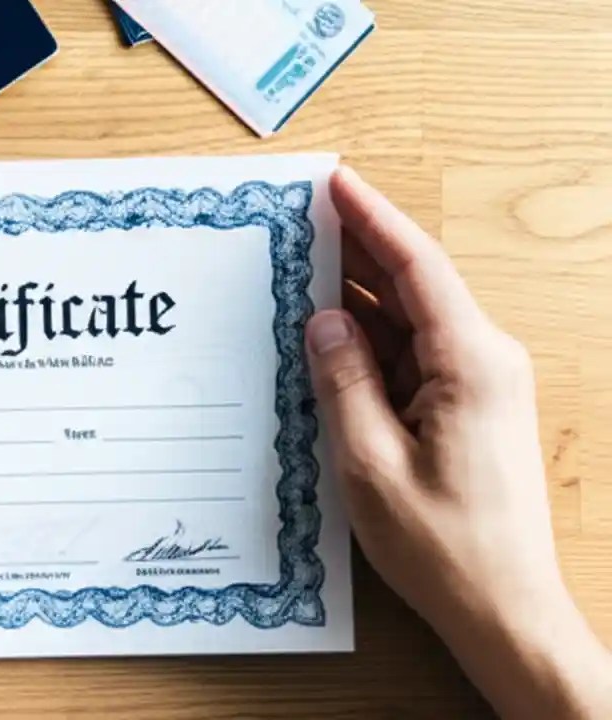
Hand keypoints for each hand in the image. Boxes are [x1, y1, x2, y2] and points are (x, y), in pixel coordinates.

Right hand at [306, 167, 610, 718]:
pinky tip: (328, 339)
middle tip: (298, 221)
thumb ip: (343, 381)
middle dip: (356, 250)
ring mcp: (479, 384)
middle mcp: (483, 361)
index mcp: (469, 363)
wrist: (504, 608)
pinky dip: (370, 342)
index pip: (416, 267)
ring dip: (358, 299)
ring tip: (299, 272)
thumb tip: (323, 320)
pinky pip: (412, 356)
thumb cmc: (443, 545)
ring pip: (410, 321)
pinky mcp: (468, 408)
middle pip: (414, 286)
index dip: (371, 219)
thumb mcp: (370, 464)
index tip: (335, 181)